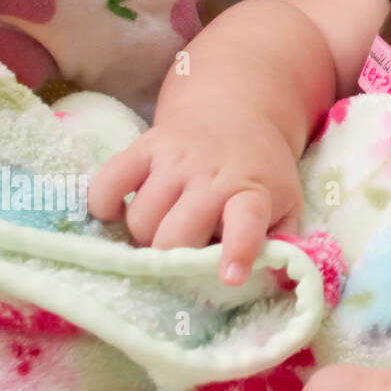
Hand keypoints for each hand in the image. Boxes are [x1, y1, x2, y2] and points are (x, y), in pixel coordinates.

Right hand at [87, 109, 302, 285]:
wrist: (236, 113)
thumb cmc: (260, 172)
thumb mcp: (285, 202)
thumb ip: (281, 241)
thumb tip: (271, 278)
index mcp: (251, 190)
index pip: (246, 220)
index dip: (238, 249)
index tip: (230, 277)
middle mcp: (211, 174)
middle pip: (175, 235)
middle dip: (173, 258)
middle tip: (182, 253)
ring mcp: (174, 159)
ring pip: (140, 219)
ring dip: (144, 237)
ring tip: (161, 229)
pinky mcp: (143, 147)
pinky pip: (106, 185)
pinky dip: (105, 207)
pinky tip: (121, 213)